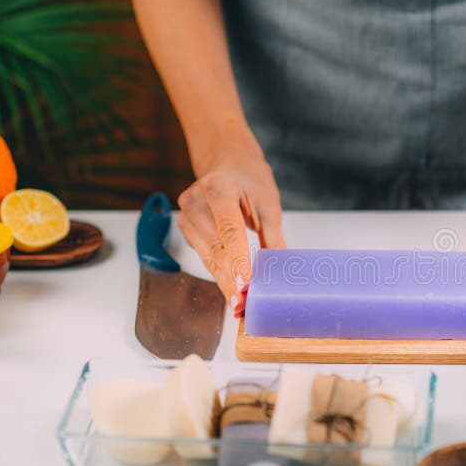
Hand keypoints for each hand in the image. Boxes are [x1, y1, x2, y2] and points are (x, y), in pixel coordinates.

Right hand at [177, 147, 285, 316]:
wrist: (227, 161)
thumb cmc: (249, 177)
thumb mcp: (268, 202)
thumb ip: (272, 235)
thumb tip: (279, 266)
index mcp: (219, 188)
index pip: (229, 230)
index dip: (237, 260)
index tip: (244, 284)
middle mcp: (196, 200)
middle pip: (216, 248)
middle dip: (231, 280)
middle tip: (243, 304)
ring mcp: (186, 213)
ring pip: (208, 256)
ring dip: (224, 281)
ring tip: (238, 304)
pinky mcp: (186, 226)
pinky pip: (205, 254)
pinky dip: (219, 271)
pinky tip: (230, 287)